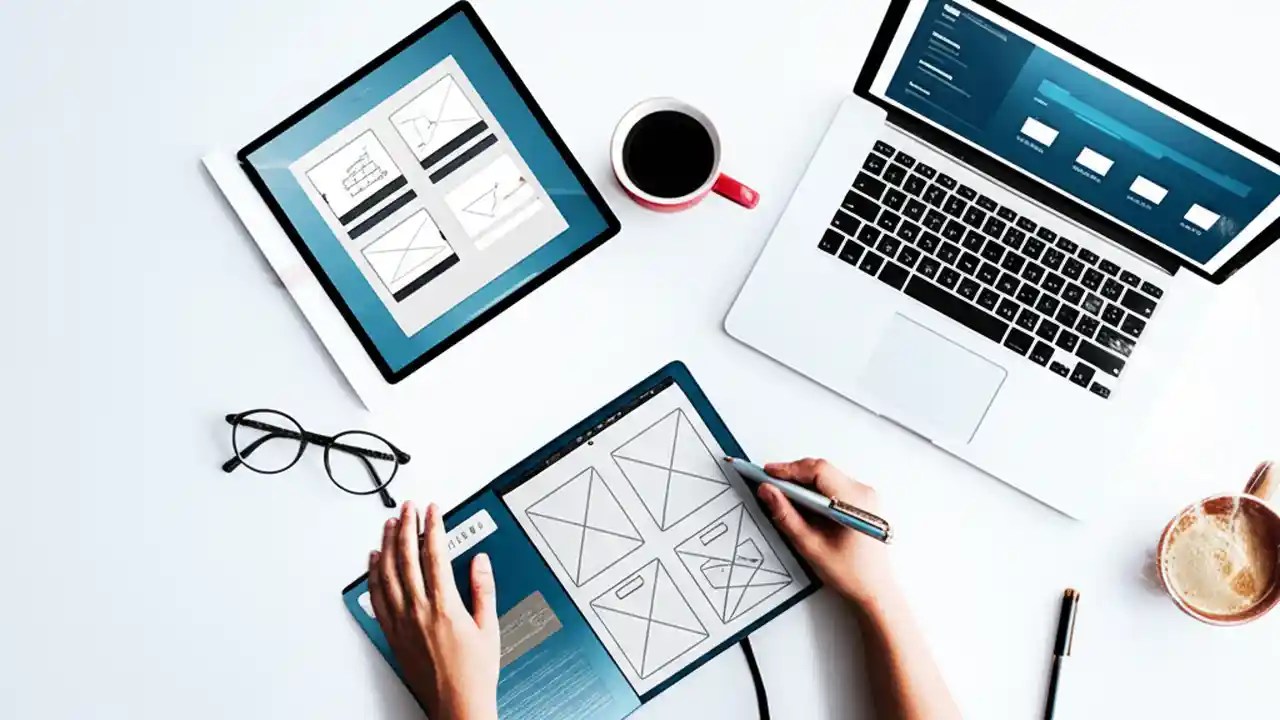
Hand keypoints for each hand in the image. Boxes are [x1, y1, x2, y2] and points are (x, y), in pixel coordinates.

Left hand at [368, 502, 499, 719]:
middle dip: (407, 527)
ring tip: (389, 524)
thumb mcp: (489, 627)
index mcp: (445, 606)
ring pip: (388, 573)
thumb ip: (483, 590)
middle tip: (409, 508)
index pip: (435, 555)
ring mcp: (401, 622)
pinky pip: (377, 597)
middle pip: (407, 558)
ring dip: (387, 544)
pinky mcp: (392, 634)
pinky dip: (373, 574)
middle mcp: (419, 610)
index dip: (432, 527)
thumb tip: (479, 562)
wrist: (456, 704)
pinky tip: (374, 561)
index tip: (432, 510)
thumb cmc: (474, 672)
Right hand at [757, 458, 895, 609]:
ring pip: (826, 476)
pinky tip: (801, 504)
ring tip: (783, 496)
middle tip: (770, 485)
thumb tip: (768, 492)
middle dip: (793, 475)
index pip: (818, 470)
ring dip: (803, 483)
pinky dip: (814, 491)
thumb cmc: (851, 573)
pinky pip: (834, 486)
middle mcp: (864, 493)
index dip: (789, 469)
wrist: (875, 589)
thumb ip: (786, 516)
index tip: (768, 473)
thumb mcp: (811, 546)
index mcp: (855, 502)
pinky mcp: (862, 501)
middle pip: (822, 470)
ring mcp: (865, 496)